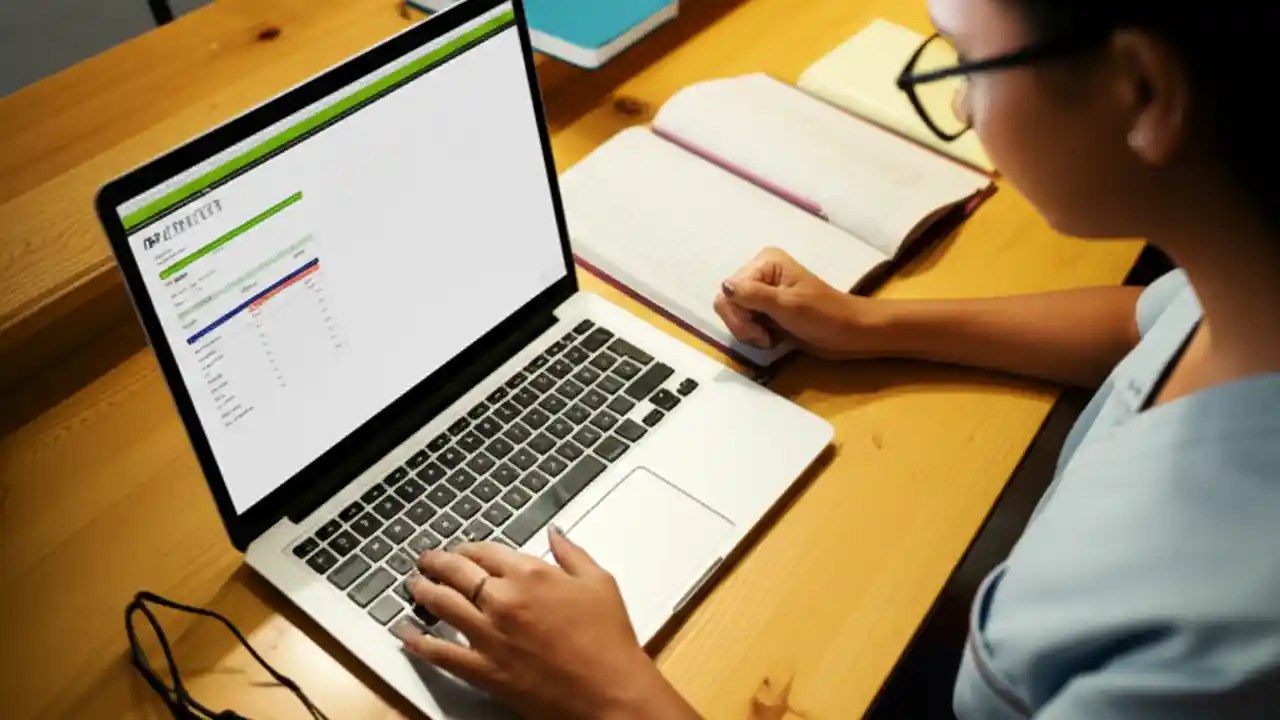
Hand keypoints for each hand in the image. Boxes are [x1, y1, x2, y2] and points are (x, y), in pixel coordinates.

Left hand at [403, 528, 698, 719]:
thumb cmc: (609, 638)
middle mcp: (503, 599)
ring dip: (423, 591)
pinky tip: (406, 633)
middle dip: (436, 562)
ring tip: (414, 585)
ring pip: (442, 604)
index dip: (467, 548)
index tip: (461, 550)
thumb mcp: (599, 582)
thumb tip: (554, 533)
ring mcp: (489, 634)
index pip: (485, 551)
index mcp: (530, 573)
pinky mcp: (483, 668)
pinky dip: (418, 641)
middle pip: (456, 572)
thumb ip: (571, 553)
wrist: (608, 691)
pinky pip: (440, 652)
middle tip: (426, 560)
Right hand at [713, 247, 885, 359]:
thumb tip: (724, 286)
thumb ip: (754, 295)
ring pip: (734, 317)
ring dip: (749, 333)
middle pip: (727, 303)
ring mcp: (762, 293)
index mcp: (765, 263)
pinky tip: (772, 339)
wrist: (850, 333)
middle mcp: (760, 274)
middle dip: (743, 326)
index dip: (738, 316)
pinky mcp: (767, 311)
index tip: (762, 332)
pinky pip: (745, 324)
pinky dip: (754, 336)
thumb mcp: (787, 305)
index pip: (728, 292)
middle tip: (766, 338)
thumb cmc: (824, 315)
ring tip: (771, 339)